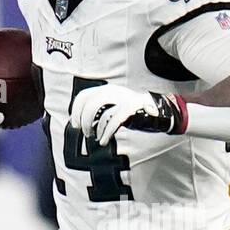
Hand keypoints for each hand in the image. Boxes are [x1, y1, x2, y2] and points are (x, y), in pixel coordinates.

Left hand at [70, 84, 187, 144]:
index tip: (74, 122)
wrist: (155, 109)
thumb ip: (99, 110)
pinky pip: (114, 120)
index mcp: (106, 89)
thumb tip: (80, 122)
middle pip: (90, 103)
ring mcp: (123, 98)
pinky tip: (104, 140)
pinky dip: (106, 132)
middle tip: (83, 131)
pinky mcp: (131, 107)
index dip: (76, 110)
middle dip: (83, 119)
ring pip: (102, 111)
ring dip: (95, 127)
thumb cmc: (131, 111)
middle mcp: (113, 91)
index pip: (84, 96)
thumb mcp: (112, 106)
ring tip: (94, 136)